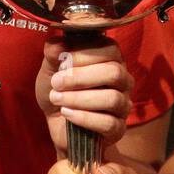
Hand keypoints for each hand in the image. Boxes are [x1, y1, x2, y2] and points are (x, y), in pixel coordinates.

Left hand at [36, 35, 133, 153]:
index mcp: (111, 60)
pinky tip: (66, 113)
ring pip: (112, 99)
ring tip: (57, 98)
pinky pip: (108, 123)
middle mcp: (123, 80)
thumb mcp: (50, 68)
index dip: (85, 54)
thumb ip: (53, 53)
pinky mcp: (118, 129)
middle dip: (80, 77)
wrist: (57, 122)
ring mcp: (123, 105)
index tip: (61, 61)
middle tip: (56, 82)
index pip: (110, 49)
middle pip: (114, 73)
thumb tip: (60, 44)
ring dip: (79, 98)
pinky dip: (84, 118)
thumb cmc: (59, 89)